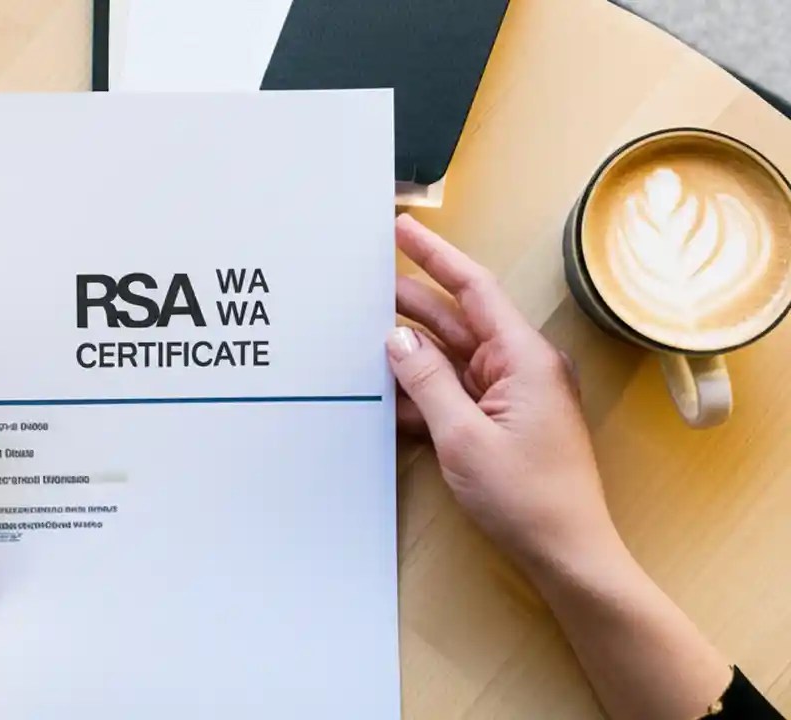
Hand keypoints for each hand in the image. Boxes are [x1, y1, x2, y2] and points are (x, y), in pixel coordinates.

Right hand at [388, 217, 738, 719]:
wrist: (566, 553)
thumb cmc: (525, 496)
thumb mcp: (464, 436)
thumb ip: (427, 381)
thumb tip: (396, 340)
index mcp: (521, 357)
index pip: (473, 289)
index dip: (435, 256)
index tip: (402, 228)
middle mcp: (518, 367)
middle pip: (456, 321)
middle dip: (410, 303)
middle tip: (361, 283)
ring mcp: (509, 396)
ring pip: (449, 359)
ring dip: (409, 351)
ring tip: (359, 333)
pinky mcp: (499, 423)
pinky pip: (453, 394)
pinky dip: (420, 392)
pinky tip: (383, 392)